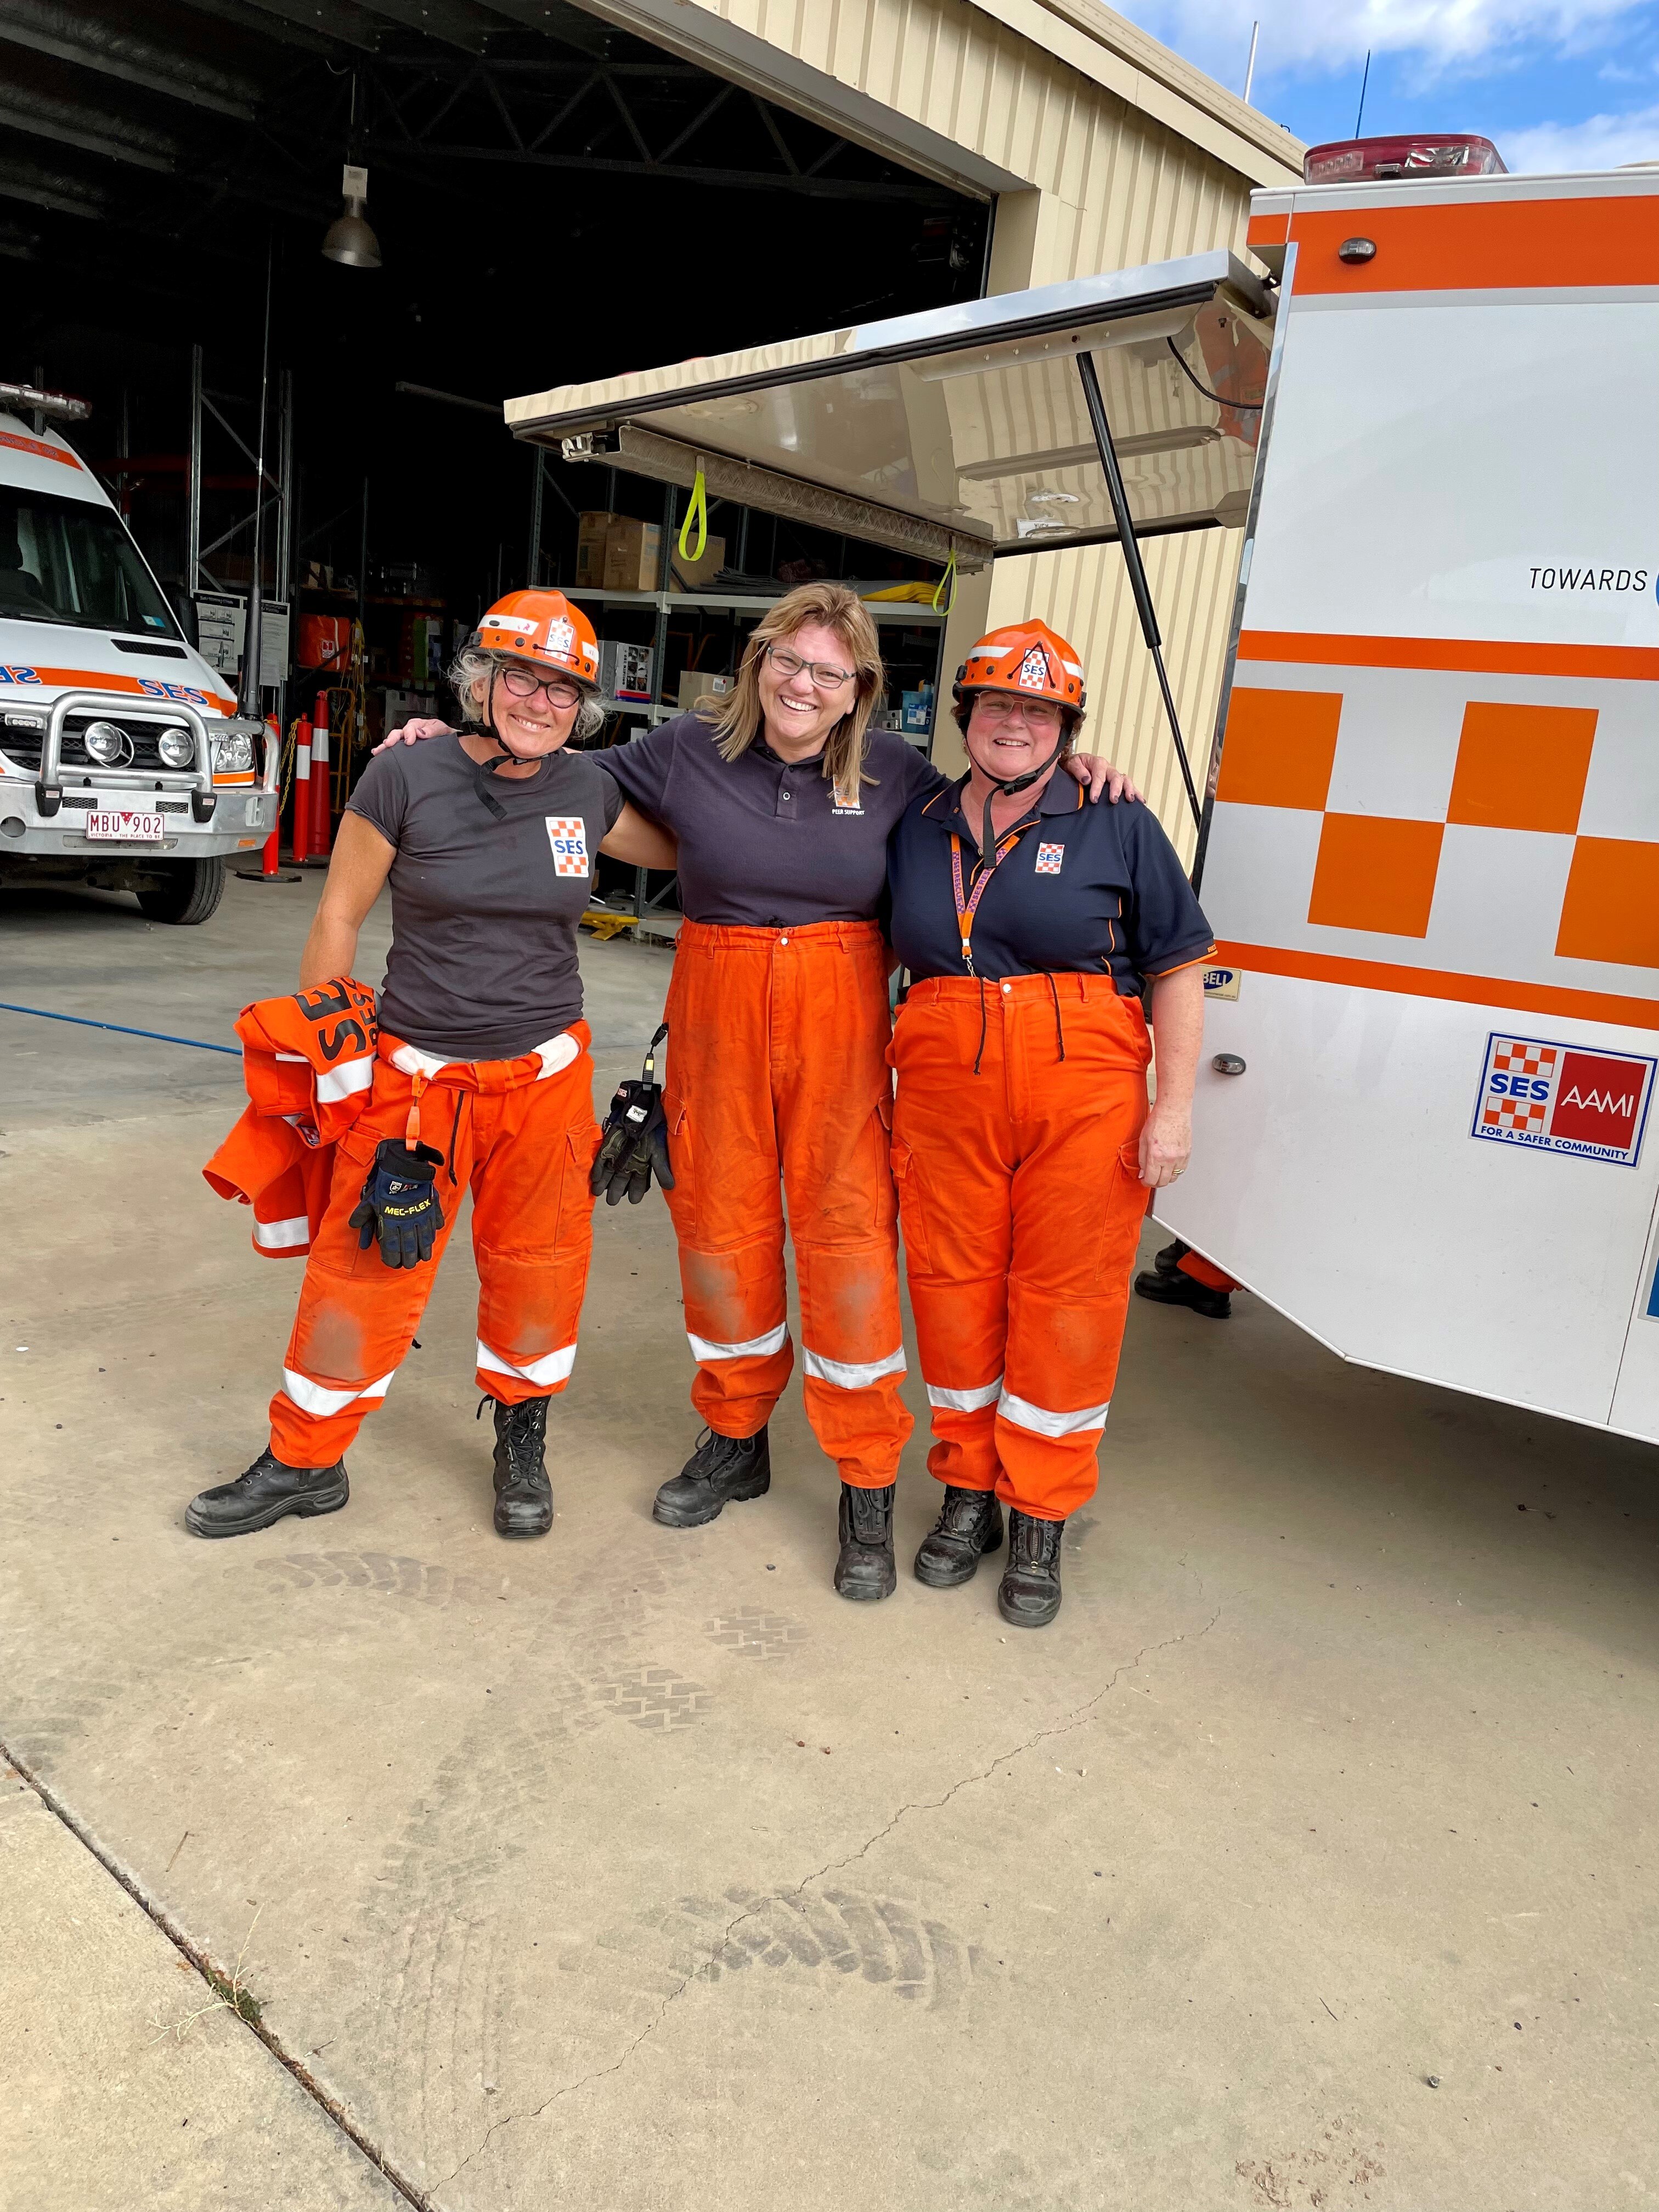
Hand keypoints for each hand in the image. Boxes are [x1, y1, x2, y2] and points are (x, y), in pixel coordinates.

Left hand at [349, 1139, 444, 1265]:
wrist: (404, 1170)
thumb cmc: (385, 1186)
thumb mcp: (369, 1200)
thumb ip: (362, 1215)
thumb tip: (353, 1225)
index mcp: (390, 1224)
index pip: (391, 1248)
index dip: (392, 1259)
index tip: (393, 1263)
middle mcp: (407, 1225)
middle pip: (409, 1249)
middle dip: (409, 1259)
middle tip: (408, 1264)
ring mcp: (420, 1218)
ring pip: (424, 1240)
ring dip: (423, 1251)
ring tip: (423, 1257)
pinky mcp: (431, 1210)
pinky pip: (434, 1225)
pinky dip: (433, 1233)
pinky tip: (432, 1239)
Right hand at [374, 716, 453, 754]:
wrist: (448, 743)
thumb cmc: (443, 734)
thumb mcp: (441, 729)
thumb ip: (433, 730)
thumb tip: (421, 732)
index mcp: (418, 725)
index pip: (410, 727)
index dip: (409, 734)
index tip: (410, 741)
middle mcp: (409, 732)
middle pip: (398, 733)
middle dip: (392, 738)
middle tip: (389, 744)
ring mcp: (406, 741)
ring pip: (394, 741)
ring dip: (386, 746)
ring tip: (379, 750)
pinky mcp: (405, 749)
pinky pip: (394, 749)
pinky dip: (386, 751)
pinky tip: (379, 754)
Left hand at [590, 1082, 674, 1204]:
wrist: (641, 1114)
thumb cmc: (652, 1133)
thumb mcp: (659, 1153)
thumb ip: (662, 1170)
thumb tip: (671, 1187)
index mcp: (642, 1165)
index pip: (639, 1183)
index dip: (636, 1192)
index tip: (633, 1200)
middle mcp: (629, 1163)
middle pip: (621, 1180)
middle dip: (616, 1191)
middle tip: (612, 1201)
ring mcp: (617, 1155)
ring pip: (610, 1173)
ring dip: (604, 1183)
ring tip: (598, 1193)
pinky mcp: (608, 1148)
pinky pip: (601, 1161)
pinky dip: (598, 1170)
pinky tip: (595, 1179)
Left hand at [1065, 751, 1141, 804]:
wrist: (1075, 767)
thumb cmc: (1074, 766)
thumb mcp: (1072, 764)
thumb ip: (1078, 770)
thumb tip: (1087, 780)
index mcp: (1097, 762)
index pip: (1099, 775)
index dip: (1097, 787)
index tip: (1094, 799)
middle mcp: (1108, 768)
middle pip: (1116, 777)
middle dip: (1115, 789)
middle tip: (1114, 800)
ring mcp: (1114, 774)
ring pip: (1125, 780)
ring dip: (1129, 790)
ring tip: (1130, 799)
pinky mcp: (1118, 782)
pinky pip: (1129, 785)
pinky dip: (1136, 792)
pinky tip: (1141, 801)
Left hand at [1138, 1102, 1190, 1188]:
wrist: (1173, 1111)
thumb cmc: (1158, 1121)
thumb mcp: (1143, 1140)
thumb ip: (1142, 1159)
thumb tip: (1143, 1173)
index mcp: (1156, 1155)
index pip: (1151, 1179)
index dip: (1146, 1183)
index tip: (1144, 1181)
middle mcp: (1169, 1159)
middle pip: (1163, 1182)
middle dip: (1155, 1182)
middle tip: (1151, 1178)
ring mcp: (1180, 1157)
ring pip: (1173, 1178)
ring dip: (1166, 1178)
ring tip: (1160, 1171)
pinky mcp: (1187, 1154)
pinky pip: (1181, 1170)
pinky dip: (1175, 1171)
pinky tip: (1169, 1165)